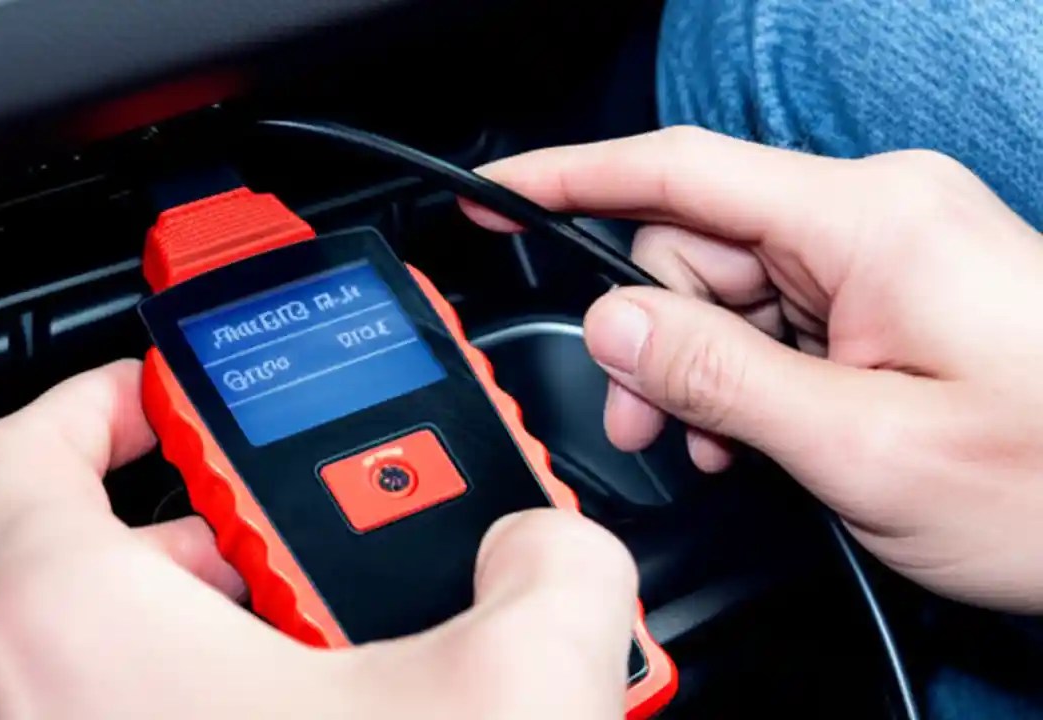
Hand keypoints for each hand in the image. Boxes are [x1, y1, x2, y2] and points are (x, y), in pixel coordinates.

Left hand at [0, 360, 637, 717]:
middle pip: (98, 567)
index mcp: (81, 635)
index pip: (16, 460)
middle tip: (314, 550)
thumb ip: (553, 569)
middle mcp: (36, 713)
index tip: (160, 399)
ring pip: (124, 669)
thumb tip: (557, 554)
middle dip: (222, 544)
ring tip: (354, 662)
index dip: (91, 402)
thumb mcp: (513, 689)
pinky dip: (223, 717)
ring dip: (238, 644)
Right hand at [464, 127, 1042, 612]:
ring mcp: (887, 248)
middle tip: (653, 420)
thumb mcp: (860, 447)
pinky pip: (781, 309)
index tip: (497, 192)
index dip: (570, 178)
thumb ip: (720, 376)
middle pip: (697, 241)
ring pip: (731, 284)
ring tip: (723, 442)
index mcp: (869, 220)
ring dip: (704, 364)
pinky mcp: (893, 287)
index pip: (679, 170)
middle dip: (654, 330)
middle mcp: (876, 214)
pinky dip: (752, 368)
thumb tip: (614, 324)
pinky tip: (764, 427)